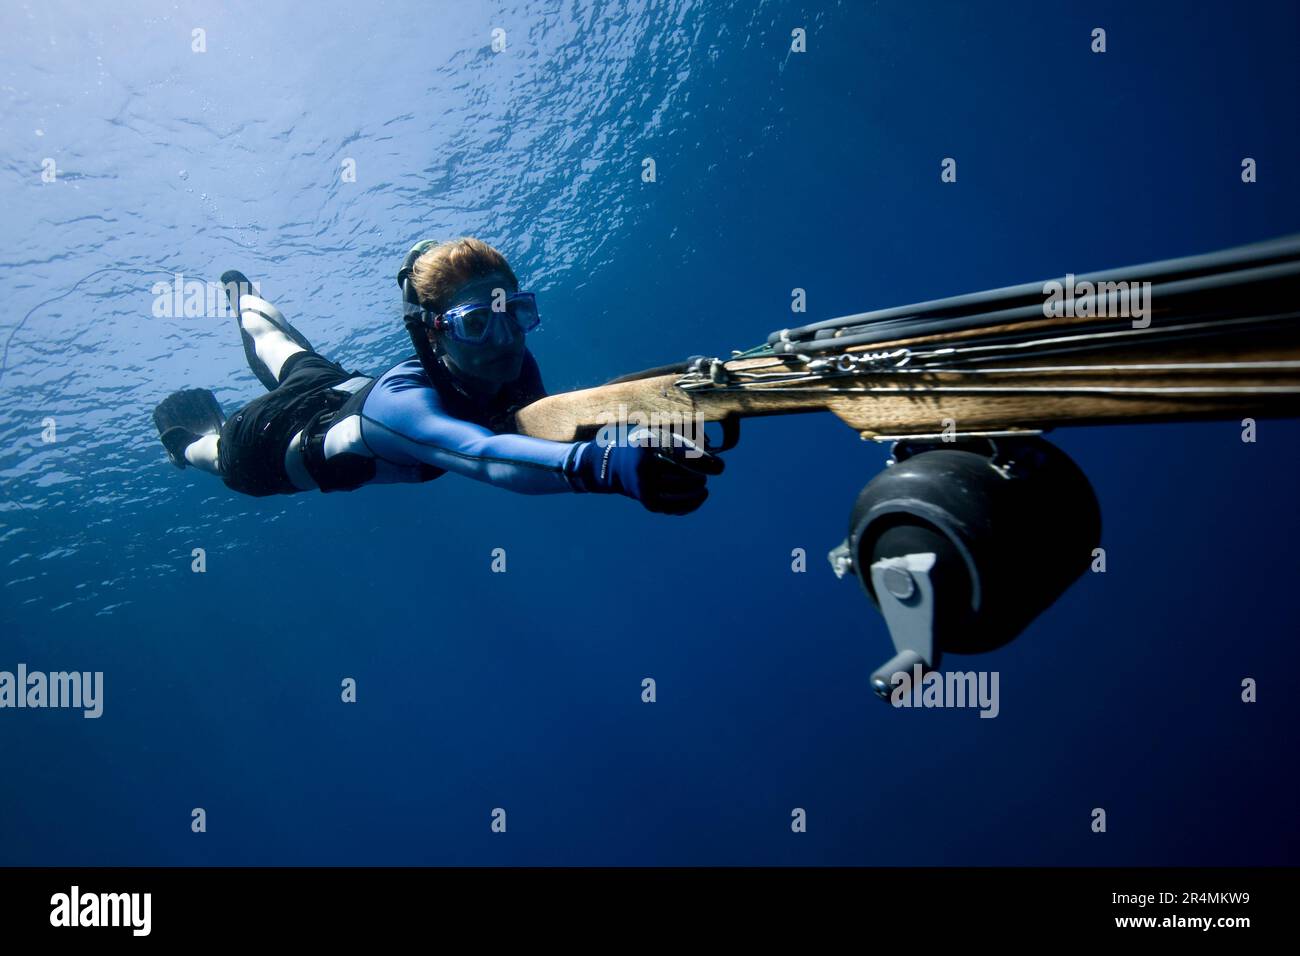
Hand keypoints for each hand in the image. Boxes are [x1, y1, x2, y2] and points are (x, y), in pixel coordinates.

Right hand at [573, 426, 724, 514]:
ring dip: (697, 490)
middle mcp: (645, 466)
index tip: (720, 467)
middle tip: (709, 474)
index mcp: (648, 444)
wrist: (612, 466)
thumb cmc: (644, 446)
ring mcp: (644, 486)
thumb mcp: (659, 433)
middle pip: (684, 475)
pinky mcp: (646, 501)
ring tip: (703, 486)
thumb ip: (685, 436)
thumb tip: (711, 447)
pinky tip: (701, 497)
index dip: (706, 462)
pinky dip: (690, 504)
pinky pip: (674, 507)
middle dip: (701, 476)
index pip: (684, 454)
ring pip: (681, 493)